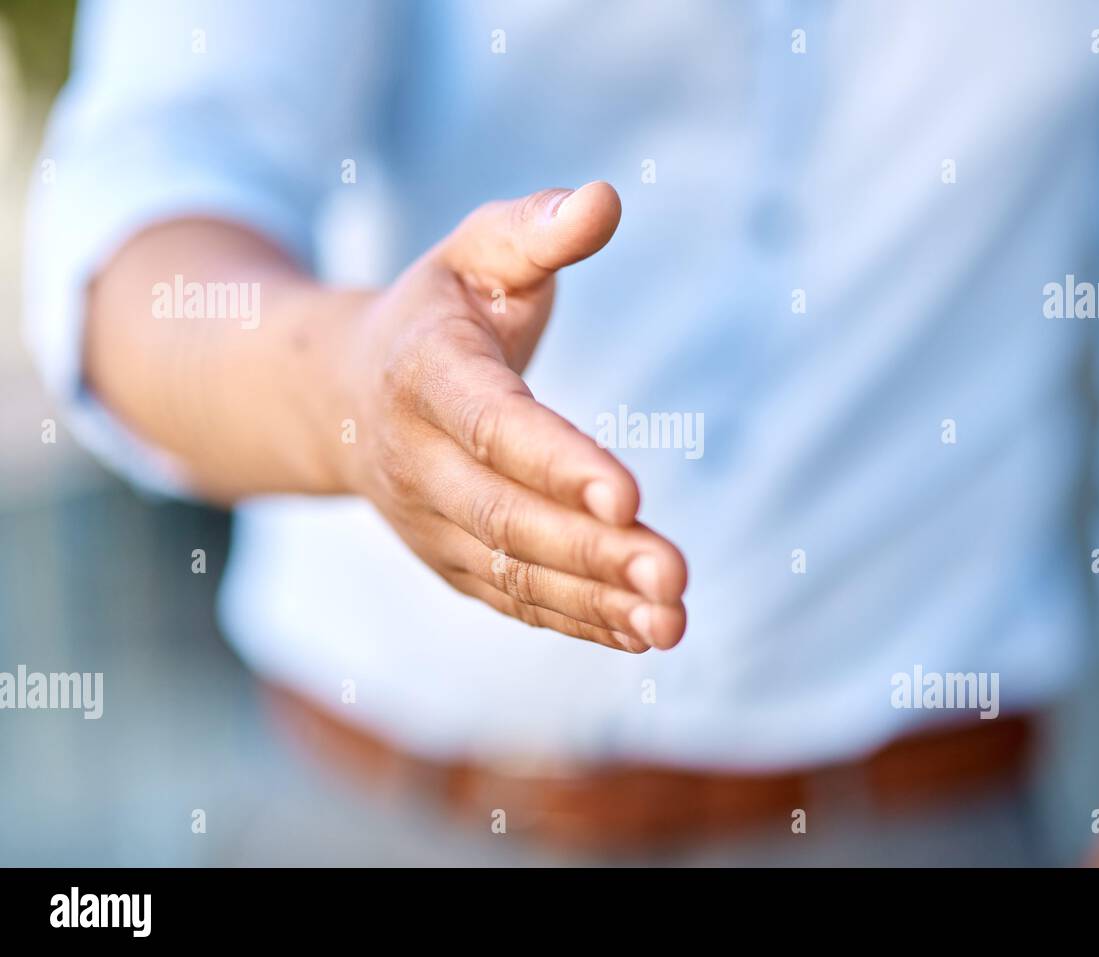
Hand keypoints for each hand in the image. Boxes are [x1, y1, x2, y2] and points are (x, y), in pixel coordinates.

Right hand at [337, 182, 686, 653]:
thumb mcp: (476, 252)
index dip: (557, 462)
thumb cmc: (437, 312)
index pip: (493, 425)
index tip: (630, 495)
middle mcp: (417, 460)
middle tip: (673, 576)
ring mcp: (430, 522)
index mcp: (426, 374)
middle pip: (506, 516)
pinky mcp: (452, 561)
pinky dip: (577, 620)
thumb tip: (605, 198)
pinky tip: (640, 633)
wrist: (343, 394)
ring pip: (513, 572)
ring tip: (671, 620)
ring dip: (594, 600)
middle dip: (592, 550)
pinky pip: (514, 600)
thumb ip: (536, 230)